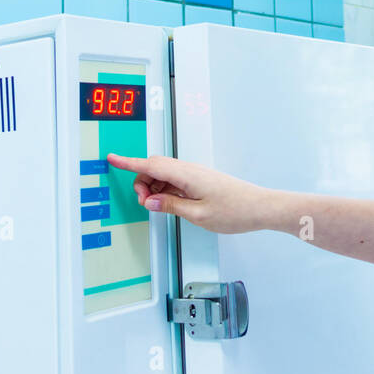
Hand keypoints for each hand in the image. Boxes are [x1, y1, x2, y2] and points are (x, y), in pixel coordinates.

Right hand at [106, 152, 275, 234]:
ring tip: (159, 207)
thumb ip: (170, 206)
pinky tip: (169, 203)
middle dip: (142, 183)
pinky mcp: (200, 180)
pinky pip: (174, 180)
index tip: (113, 158)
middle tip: (146, 204)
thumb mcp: (197, 215)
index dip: (129, 163)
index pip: (151, 164)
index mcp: (187, 175)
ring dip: (154, 188)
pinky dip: (165, 190)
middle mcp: (190, 170)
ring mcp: (195, 174)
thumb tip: (149, 201)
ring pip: (163, 174)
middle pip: (154, 168)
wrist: (260, 207)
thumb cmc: (235, 211)